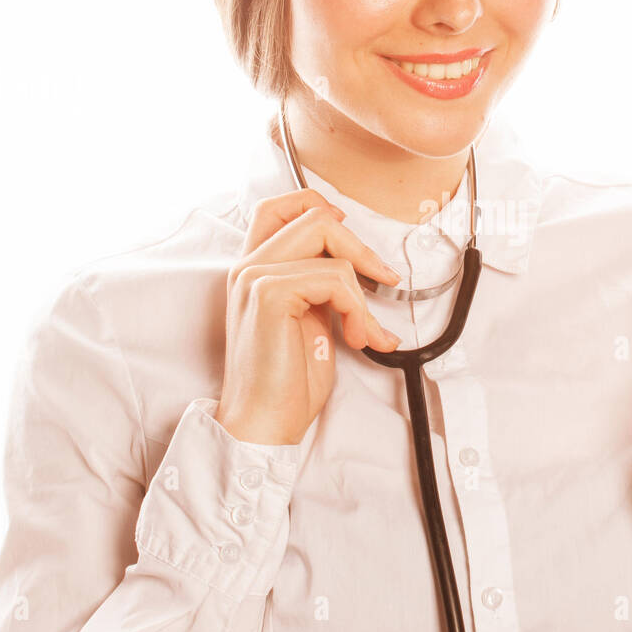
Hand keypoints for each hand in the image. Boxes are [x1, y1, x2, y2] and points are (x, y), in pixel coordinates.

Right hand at [215, 188, 402, 445]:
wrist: (263, 424)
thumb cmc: (286, 384)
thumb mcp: (310, 322)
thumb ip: (321, 287)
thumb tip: (361, 266)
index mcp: (253, 270)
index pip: (276, 207)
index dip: (317, 207)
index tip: (352, 240)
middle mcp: (248, 267)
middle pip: (313, 215)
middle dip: (359, 247)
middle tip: (383, 281)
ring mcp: (255, 277)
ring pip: (327, 239)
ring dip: (362, 288)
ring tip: (364, 330)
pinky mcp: (269, 294)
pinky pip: (333, 277)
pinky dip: (358, 307)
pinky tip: (356, 338)